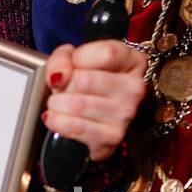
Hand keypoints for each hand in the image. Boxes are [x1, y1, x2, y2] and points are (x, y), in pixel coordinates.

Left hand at [42, 40, 147, 160]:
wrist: (92, 112)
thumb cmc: (86, 78)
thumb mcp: (74, 57)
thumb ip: (62, 58)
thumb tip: (59, 76)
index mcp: (132, 61)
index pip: (106, 55)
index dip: (77, 60)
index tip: (69, 67)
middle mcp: (134, 88)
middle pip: (85, 81)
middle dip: (61, 85)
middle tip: (60, 88)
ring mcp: (126, 114)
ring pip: (77, 105)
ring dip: (56, 103)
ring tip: (58, 102)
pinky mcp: (112, 137)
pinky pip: (74, 127)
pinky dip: (56, 121)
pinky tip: (57, 117)